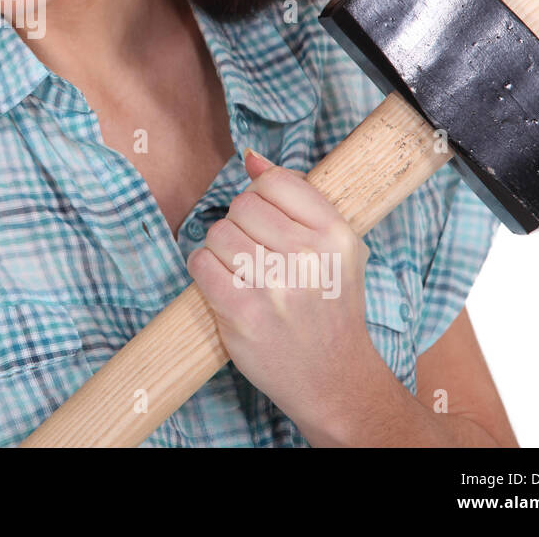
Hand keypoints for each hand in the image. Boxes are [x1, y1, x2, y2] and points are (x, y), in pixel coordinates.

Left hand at [186, 148, 380, 433]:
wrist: (334, 379)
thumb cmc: (331, 309)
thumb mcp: (338, 249)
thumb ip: (299, 199)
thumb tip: (251, 158)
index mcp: (336, 235)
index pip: (276, 182)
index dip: (263, 198)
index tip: (269, 222)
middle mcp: (307, 256)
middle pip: (242, 206)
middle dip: (241, 225)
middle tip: (257, 254)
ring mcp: (274, 285)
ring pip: (219, 232)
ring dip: (222, 250)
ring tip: (243, 272)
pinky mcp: (241, 310)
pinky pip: (201, 263)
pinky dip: (205, 271)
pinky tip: (225, 285)